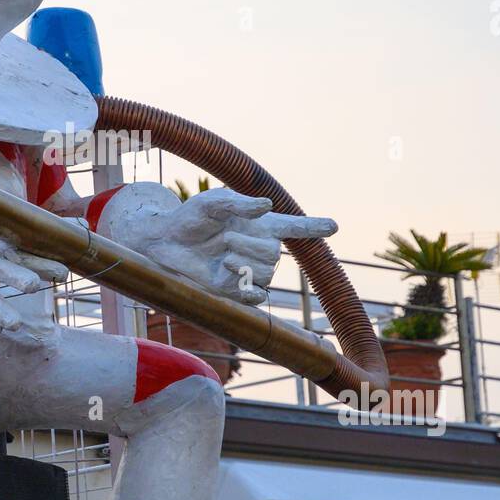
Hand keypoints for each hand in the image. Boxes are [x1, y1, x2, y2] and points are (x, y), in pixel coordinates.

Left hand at [137, 188, 336, 305]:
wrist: (165, 244)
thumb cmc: (190, 218)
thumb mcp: (212, 203)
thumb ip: (239, 205)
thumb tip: (267, 206)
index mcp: (261, 224)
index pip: (295, 227)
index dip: (314, 227)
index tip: (334, 226)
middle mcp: (260, 248)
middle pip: (275, 254)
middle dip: (249, 245)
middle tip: (224, 238)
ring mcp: (250, 271)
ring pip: (266, 273)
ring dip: (242, 262)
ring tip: (220, 253)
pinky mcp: (237, 292)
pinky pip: (257, 296)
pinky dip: (245, 285)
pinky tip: (227, 272)